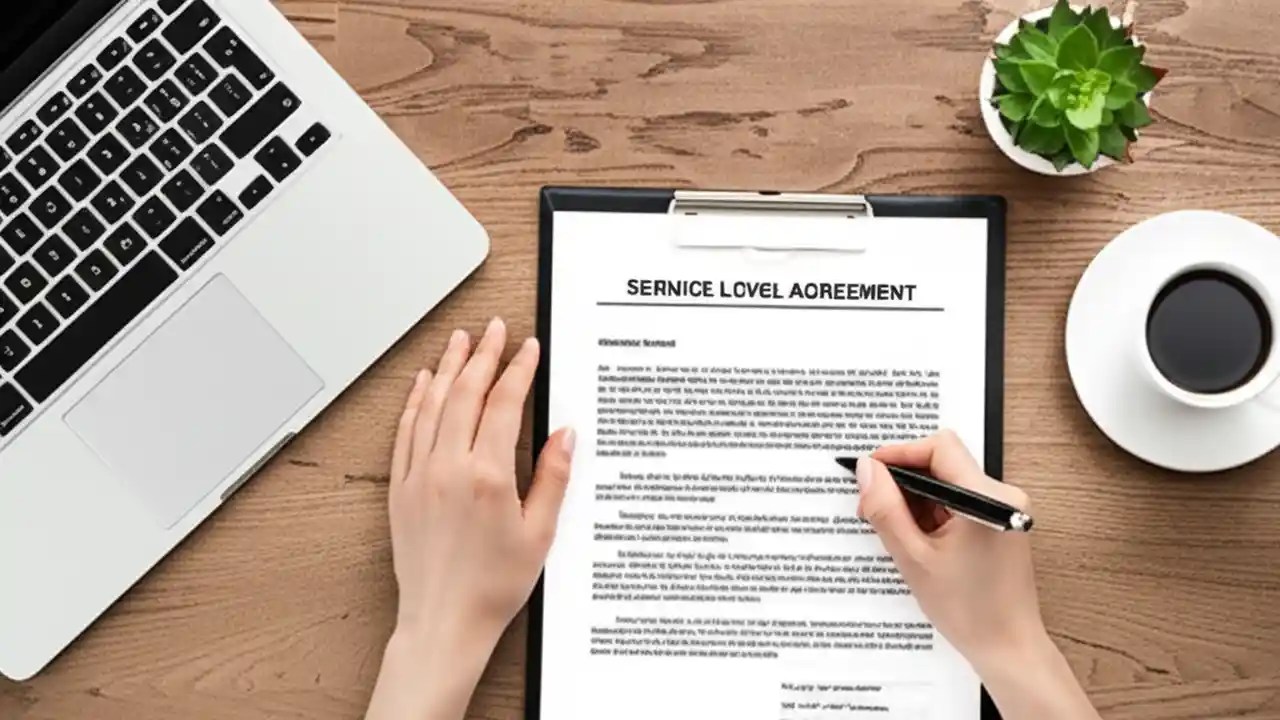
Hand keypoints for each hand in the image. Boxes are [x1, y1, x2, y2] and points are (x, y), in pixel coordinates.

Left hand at [366, 318, 574, 719]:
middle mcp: (448, 468)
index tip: (528, 348)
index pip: (504, 404)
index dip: (519, 369)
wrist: (444, 622)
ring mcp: (419, 476)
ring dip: (448, 367)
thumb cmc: (494, 586)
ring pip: (432, 404)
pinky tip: (424, 383)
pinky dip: (415, 401)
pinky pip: (406, 432)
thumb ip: (553, 477)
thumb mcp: (540, 533)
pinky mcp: (400, 490)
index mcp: (488, 477)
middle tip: (495, 329)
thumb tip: (564, 433)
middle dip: (483, 354)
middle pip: (466, 393)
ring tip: (460, 340)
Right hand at [857, 431, 1098, 719]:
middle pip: (942, 462)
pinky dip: (932, 513)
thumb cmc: (971, 612)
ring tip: (898, 534)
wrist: (1007, 647)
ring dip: (916, 500)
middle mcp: (1002, 496)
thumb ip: (886, 509)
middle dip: (903, 481)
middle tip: (873, 508)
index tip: (870, 471)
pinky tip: (918, 540)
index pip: (939, 447)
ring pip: (946, 482)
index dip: (899, 453)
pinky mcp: (998, 520)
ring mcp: (1003, 508)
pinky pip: (957, 500)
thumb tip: (866, 471)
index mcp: (986, 499)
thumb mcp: (914, 558)